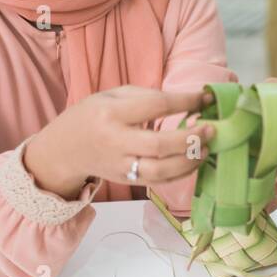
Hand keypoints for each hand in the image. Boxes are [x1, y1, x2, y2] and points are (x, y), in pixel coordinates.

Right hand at [24, 86, 213, 198]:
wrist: (64, 149)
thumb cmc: (93, 116)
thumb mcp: (111, 95)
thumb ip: (146, 97)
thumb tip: (188, 101)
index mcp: (111, 113)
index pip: (155, 106)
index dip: (184, 102)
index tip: (205, 98)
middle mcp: (116, 142)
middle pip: (159, 145)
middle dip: (190, 138)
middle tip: (211, 129)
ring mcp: (121, 165)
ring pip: (161, 171)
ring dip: (190, 161)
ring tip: (206, 147)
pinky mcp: (126, 181)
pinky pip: (159, 182)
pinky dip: (181, 173)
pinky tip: (194, 160)